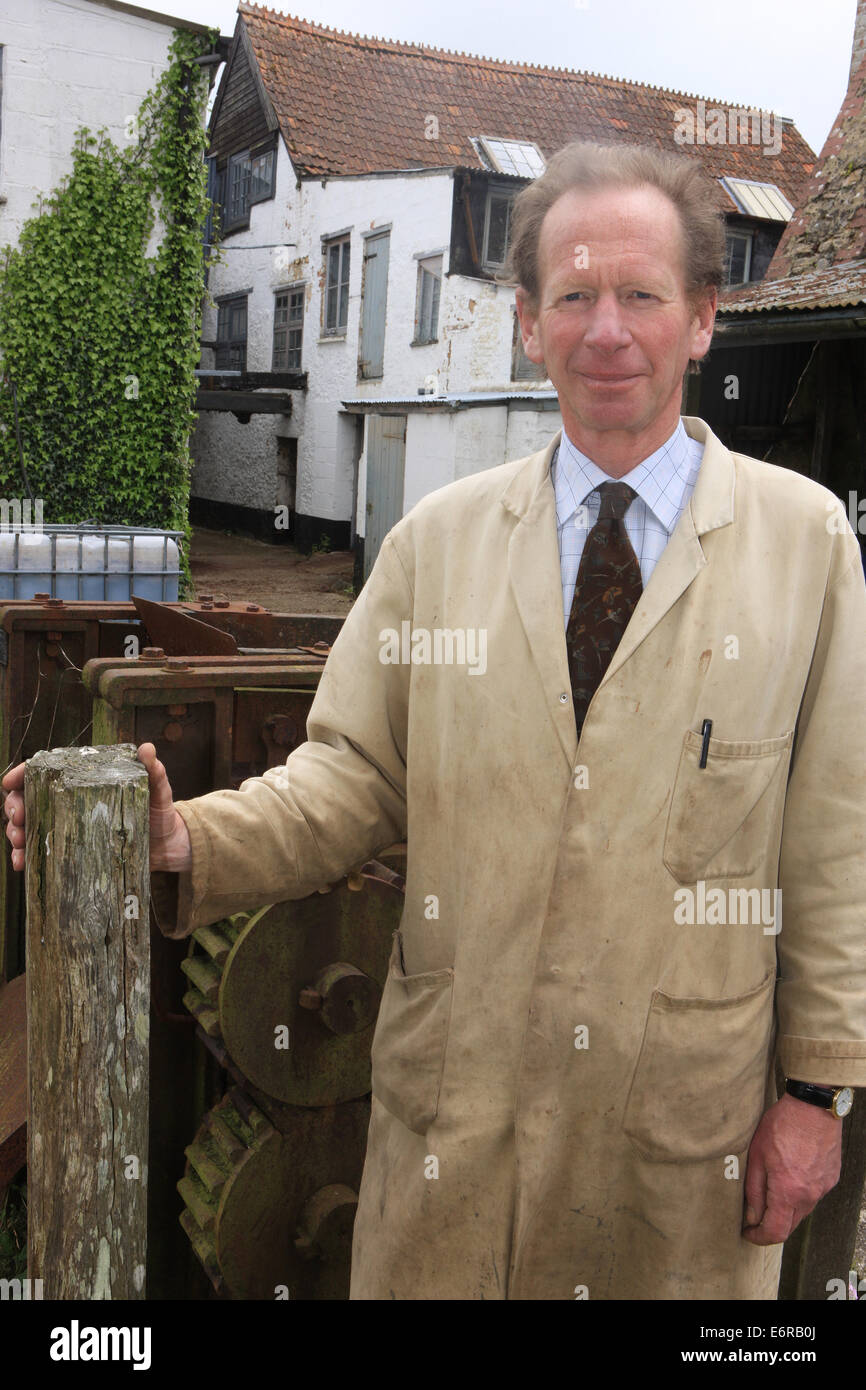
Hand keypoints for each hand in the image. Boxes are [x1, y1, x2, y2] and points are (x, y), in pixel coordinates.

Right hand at [2, 744, 191, 874]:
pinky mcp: (71, 849)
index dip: (21, 774)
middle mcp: (71, 801)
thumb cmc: (160, 810)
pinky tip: (21, 864)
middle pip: (29, 799)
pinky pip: (41, 852)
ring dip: (16, 833)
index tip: (9, 783)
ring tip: (18, 843)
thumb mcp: (157, 789)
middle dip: (14, 807)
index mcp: (84, 781)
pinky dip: (26, 857)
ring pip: (29, 825)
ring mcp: (69, 826)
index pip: (45, 772)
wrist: (169, 846)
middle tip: (18, 819)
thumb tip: (147, 748)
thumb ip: (153, 770)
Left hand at [742, 1093, 841, 1244]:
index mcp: (788, 1192)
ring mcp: (823, 1188)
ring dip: (785, 1209)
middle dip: (770, 1226)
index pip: (775, 1232)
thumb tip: (751, 1216)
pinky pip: (813, 1195)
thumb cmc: (781, 1125)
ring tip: (769, 1192)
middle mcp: (809, 1196)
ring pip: (801, 1211)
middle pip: (789, 1226)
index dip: (758, 1237)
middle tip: (753, 1217)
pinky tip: (788, 1176)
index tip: (746, 1232)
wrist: (813, 1106)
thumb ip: (754, 1190)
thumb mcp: (756, 1155)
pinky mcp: (830, 1178)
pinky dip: (799, 1194)